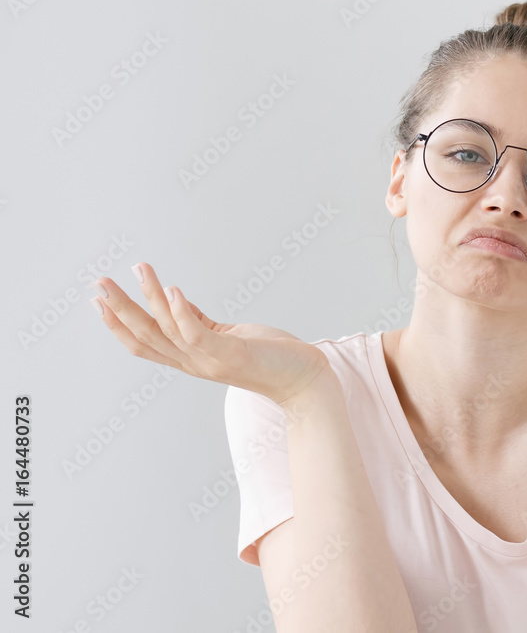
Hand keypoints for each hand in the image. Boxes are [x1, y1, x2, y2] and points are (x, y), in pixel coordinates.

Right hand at [91, 261, 331, 405]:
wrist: (304, 380)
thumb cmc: (270, 357)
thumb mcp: (227, 336)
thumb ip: (199, 323)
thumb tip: (175, 300)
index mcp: (190, 359)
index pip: (144, 344)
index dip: (118, 325)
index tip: (98, 301)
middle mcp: (194, 363)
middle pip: (146, 336)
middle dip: (121, 308)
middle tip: (100, 282)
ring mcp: (210, 361)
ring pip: (168, 328)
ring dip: (150, 297)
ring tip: (139, 268)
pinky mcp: (231, 354)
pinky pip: (198, 333)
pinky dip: (183, 311)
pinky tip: (173, 288)